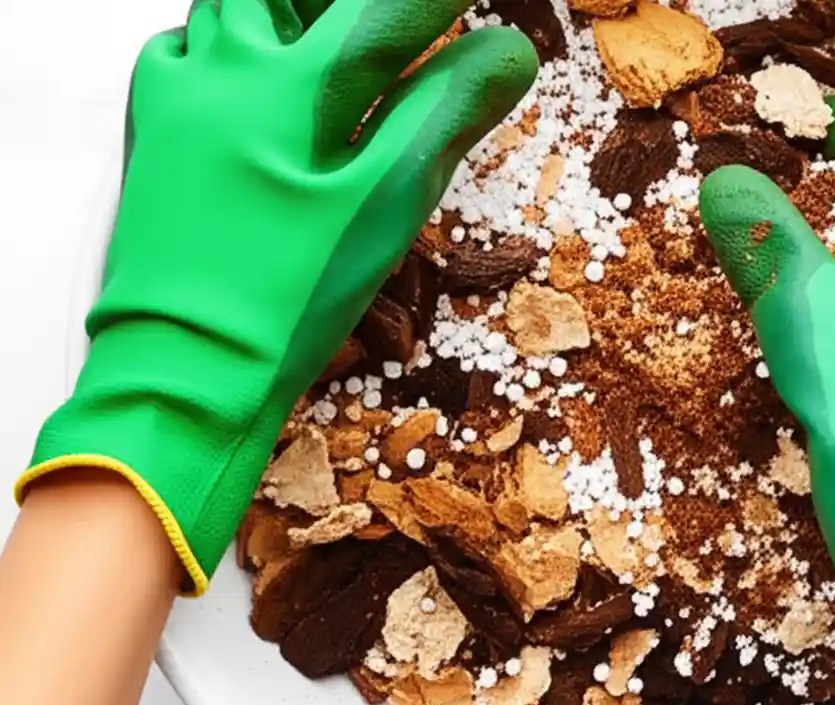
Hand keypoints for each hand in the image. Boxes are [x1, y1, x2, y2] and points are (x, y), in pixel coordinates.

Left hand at [18, 0, 536, 594]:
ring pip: (234, 6)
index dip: (439, 2)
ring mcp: (183, 95)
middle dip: (352, 3)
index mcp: (299, 86)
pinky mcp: (155, 129)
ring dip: (291, 9)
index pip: (388, 6)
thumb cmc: (290, 296)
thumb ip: (444, 115)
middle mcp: (231, 69)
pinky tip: (254, 74)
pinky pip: (185, 48)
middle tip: (388, 25)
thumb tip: (508, 49)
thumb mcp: (386, 209)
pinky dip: (227, 40)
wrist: (181, 367)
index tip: (484, 9)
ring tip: (331, 36)